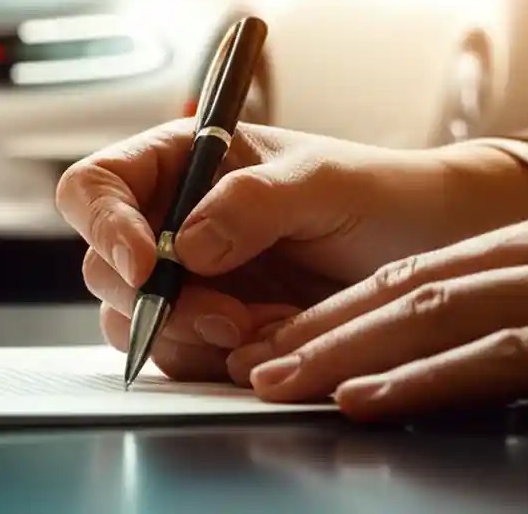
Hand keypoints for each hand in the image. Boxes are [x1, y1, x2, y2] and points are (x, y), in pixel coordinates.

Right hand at [56, 119, 527, 382]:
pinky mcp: (208, 333)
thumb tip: (186, 243)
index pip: (96, 187)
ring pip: (133, 322)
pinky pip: (179, 359)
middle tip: (230, 316)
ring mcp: (187, 282)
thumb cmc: (379, 195)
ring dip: (192, 336)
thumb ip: (252, 201)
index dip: (103, 224)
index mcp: (181, 164)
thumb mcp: (323, 182)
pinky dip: (220, 362)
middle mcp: (170, 222)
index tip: (145, 264)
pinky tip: (277, 339)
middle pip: (103, 266)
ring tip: (271, 327)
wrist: (431, 253)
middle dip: (160, 300)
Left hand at [233, 175, 527, 419]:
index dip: (353, 299)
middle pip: (412, 284)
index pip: (432, 263)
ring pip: (435, 314)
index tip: (295, 326)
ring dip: (347, 350)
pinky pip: (504, 354)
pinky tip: (371, 397)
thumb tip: (519, 298)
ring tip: (279, 377)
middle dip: (324, 325)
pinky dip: (426, 378)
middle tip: (254, 355)